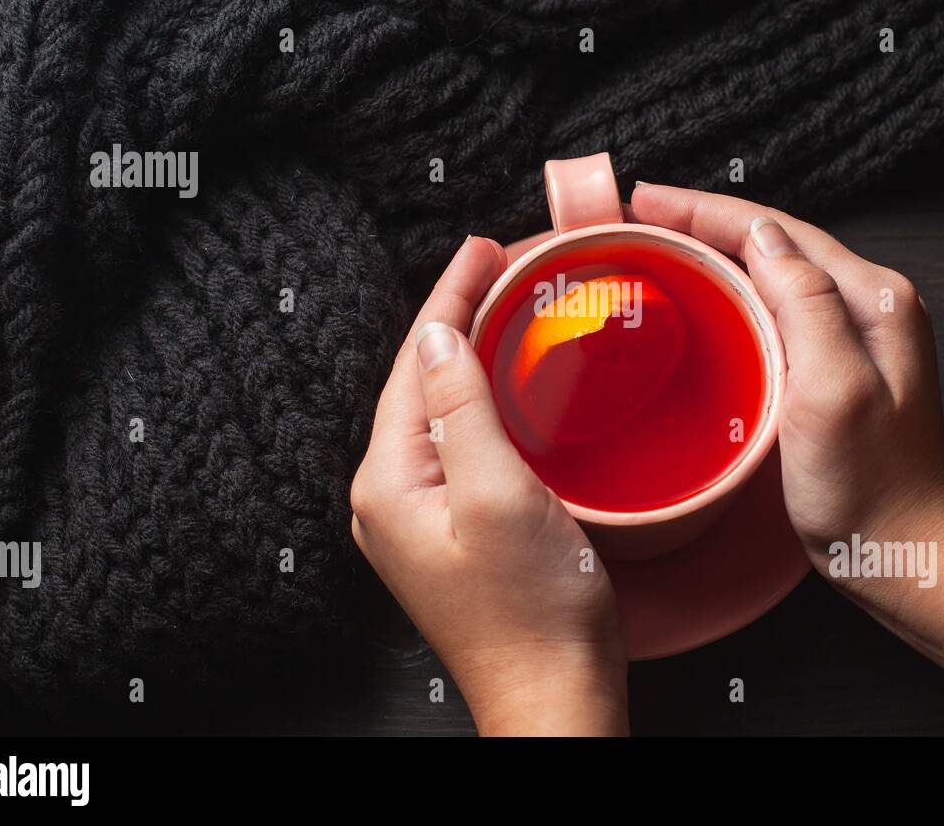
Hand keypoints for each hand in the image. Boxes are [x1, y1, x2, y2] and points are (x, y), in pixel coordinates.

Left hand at [350, 236, 627, 734]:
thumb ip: (464, 409)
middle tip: (495, 261)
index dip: (450, 296)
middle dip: (455, 316)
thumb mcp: (499, 495)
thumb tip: (441, 334)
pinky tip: (502, 384)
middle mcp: (390, 498)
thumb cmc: (535, 612)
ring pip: (439, 410)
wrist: (554, 696)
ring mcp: (417, 518)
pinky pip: (457, 443)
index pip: (416, 362)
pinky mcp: (450, 531)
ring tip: (497, 302)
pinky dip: (480, 400)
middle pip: (420, 381)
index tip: (482, 247)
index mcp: (389, 483)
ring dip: (467, 354)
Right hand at [631, 184, 943, 574]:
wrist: (901, 553)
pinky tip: (703, 303)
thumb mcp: (834, 390)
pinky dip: (732, 295)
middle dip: (706, 222)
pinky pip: (774, 313)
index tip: (646, 199)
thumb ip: (806, 304)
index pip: (777, 231)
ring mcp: (853, 338)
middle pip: (774, 244)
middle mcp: (869, 306)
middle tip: (640, 215)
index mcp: (873, 298)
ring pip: (773, 275)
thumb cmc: (870, 485)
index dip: (708, 210)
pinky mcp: (834, 369)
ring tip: (660, 244)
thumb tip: (763, 235)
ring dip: (717, 253)